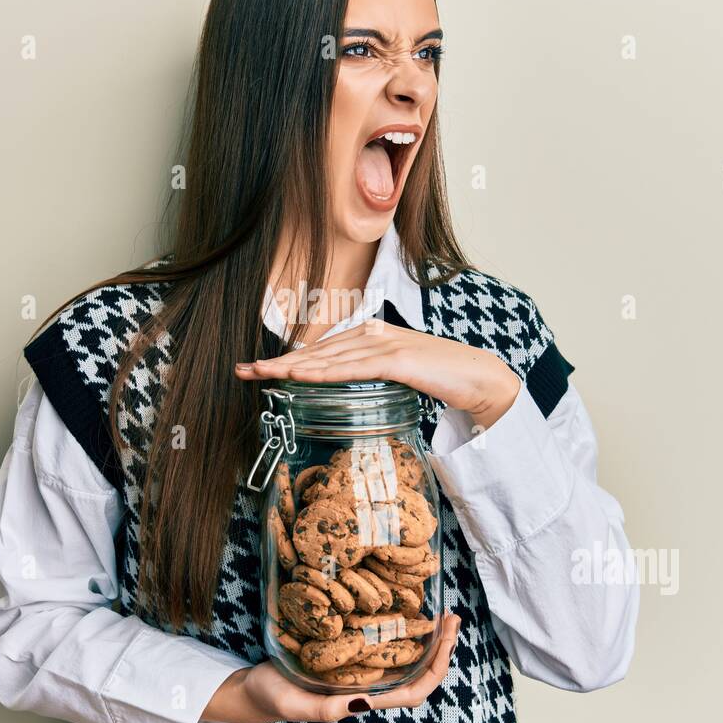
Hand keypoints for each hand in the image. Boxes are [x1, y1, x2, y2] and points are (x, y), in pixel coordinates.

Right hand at [202, 613, 461, 722]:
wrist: (252, 690)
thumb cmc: (272, 698)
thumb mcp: (296, 706)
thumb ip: (327, 709)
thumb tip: (363, 704)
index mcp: (362, 700)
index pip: (413, 691)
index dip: (435, 670)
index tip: (446, 640)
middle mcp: (368, 684)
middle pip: (418, 671)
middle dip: (441, 646)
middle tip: (453, 615)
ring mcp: (359, 668)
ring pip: (404, 655)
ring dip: (427, 635)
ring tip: (440, 610)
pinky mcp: (345, 652)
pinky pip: (380, 641)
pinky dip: (398, 625)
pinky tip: (401, 606)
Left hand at [235, 320, 521, 429]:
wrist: (478, 378)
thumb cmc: (439, 377)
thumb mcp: (396, 373)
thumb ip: (370, 374)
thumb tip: (345, 388)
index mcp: (370, 335)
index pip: (321, 349)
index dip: (288, 358)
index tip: (259, 368)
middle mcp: (372, 334)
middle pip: (316, 351)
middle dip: (278, 362)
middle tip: (243, 370)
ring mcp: (383, 345)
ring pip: (326, 358)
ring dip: (290, 367)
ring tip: (260, 374)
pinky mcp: (395, 360)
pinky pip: (349, 368)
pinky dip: (321, 372)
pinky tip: (299, 377)